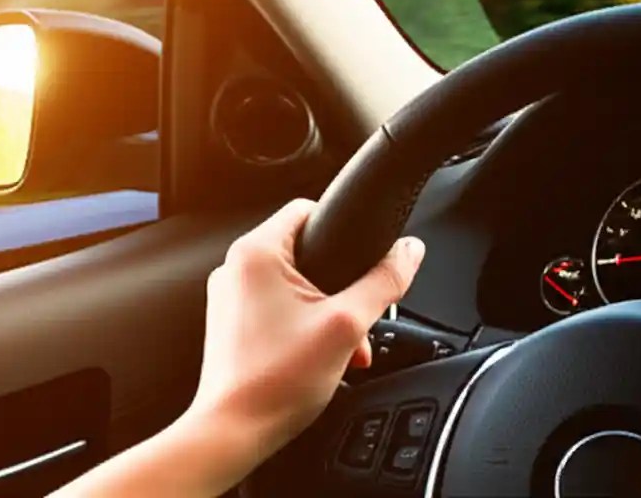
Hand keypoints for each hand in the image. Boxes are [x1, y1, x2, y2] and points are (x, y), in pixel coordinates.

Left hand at [186, 199, 424, 473]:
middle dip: (343, 284)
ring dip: (328, 308)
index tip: (365, 259)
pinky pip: (278, 307)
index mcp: (257, 253)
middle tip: (358, 315)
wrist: (233, 433)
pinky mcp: (232, 324)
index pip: (309, 208)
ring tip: (343, 344)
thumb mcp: (348, 324)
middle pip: (308, 251)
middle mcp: (235, 268)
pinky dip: (305, 323)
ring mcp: (230, 298)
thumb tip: (410, 251)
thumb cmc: (275, 381)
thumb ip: (384, 281)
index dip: (345, 230)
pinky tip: (322, 354)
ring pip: (296, 283)